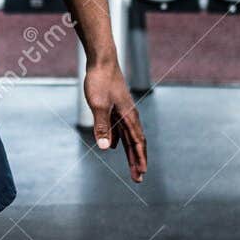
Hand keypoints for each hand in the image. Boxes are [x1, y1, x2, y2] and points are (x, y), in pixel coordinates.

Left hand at [84, 60, 147, 182]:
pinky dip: (119, 139)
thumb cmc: (100, 81)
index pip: (137, 143)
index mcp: (128, 116)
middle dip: (137, 161)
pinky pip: (120, 128)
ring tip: (131, 166)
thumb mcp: (98, 105)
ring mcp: (123, 111)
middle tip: (138, 178)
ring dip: (129, 152)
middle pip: (135, 143)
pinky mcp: (115, 107)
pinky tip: (114, 145)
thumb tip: (107, 148)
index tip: (141, 174)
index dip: (139, 159)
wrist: (101, 61)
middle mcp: (129, 115)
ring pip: (128, 136)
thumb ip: (102, 126)